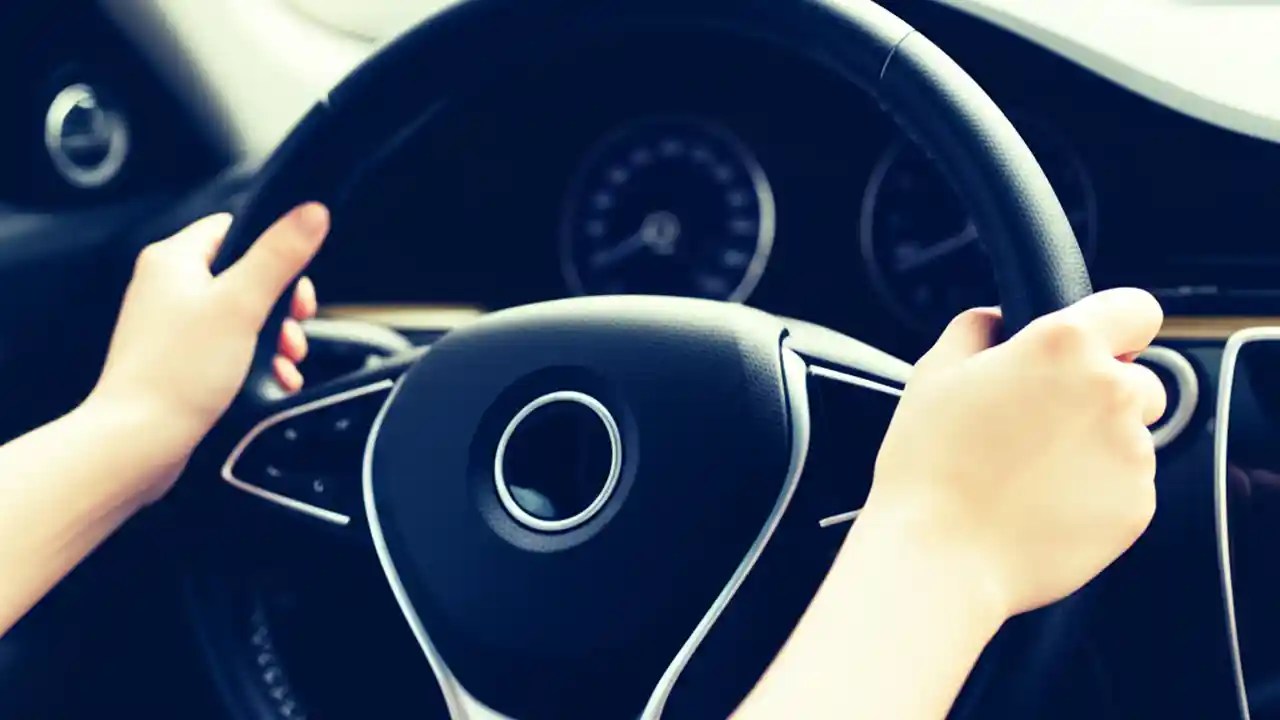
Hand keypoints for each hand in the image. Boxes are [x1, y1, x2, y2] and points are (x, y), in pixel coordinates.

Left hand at [88, 203, 328, 499]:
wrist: (138, 441)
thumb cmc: (178, 374)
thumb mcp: (242, 305)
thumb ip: (280, 256)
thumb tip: (312, 212)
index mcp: (175, 260)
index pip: (236, 228)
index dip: (274, 251)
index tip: (295, 282)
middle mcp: (168, 286)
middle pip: (246, 274)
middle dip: (283, 305)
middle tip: (296, 326)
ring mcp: (173, 324)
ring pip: (243, 314)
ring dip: (276, 336)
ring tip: (287, 360)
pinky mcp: (180, 359)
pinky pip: (231, 346)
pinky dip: (258, 360)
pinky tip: (274, 380)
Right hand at [866, 288, 1165, 618]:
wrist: (939, 556)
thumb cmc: (929, 466)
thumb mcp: (934, 372)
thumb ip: (978, 326)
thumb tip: (999, 319)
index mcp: (1063, 347)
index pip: (1136, 308)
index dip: (1115, 325)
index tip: (1096, 346)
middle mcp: (1110, 392)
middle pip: (1139, 380)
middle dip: (1101, 396)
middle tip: (1042, 423)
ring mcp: (1131, 453)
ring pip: (1131, 437)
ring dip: (1094, 446)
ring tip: (1031, 471)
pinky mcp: (1137, 506)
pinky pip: (1126, 486)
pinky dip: (1094, 492)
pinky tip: (1042, 502)